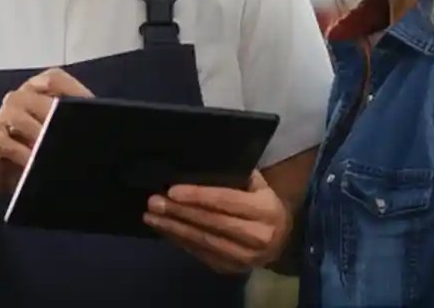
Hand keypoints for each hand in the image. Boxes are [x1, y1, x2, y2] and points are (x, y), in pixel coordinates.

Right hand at [0, 68, 92, 194]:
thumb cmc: (35, 145)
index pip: (54, 78)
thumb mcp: (55, 131)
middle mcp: (19, 98)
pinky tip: (34, 163)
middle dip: (56, 117)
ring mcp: (3, 117)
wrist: (1, 171)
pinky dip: (22, 153)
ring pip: (18, 117)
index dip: (73, 90)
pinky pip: (4, 142)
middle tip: (74, 135)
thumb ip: (72, 121)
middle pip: (38, 99)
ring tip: (53, 150)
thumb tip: (101, 123)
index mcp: (37, 89)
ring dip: (38, 135)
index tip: (92, 107)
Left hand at [143, 170, 288, 273]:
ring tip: (151, 217)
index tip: (172, 190)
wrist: (282, 238)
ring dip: (174, 229)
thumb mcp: (258, 185)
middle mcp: (258, 235)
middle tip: (154, 202)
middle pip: (211, 222)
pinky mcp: (233, 269)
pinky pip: (202, 255)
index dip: (197, 196)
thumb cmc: (262, 202)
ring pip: (204, 241)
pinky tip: (165, 231)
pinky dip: (181, 242)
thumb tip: (196, 164)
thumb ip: (235, 175)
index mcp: (264, 209)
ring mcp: (246, 257)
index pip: (225, 200)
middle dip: (179, 212)